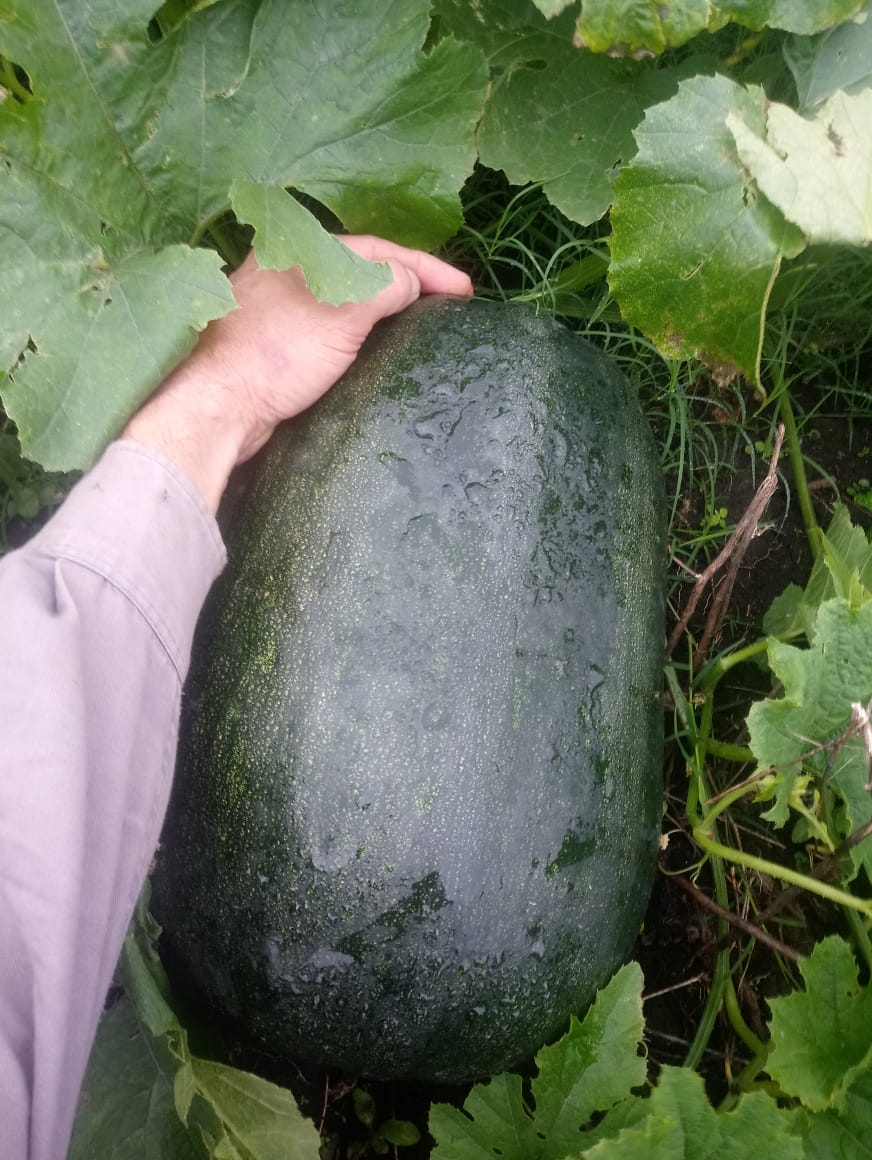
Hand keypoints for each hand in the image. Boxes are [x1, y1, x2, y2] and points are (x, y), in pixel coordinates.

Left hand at [123, 237, 472, 509]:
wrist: (221, 405)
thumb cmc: (277, 352)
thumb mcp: (341, 313)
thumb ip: (384, 287)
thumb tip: (411, 282)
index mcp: (300, 249)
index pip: (379, 250)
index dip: (426, 267)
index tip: (463, 289)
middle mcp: (289, 270)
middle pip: (364, 270)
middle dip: (409, 282)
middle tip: (448, 303)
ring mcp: (281, 307)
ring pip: (347, 298)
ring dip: (387, 306)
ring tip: (422, 321)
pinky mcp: (277, 342)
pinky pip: (333, 325)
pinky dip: (363, 329)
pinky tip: (379, 345)